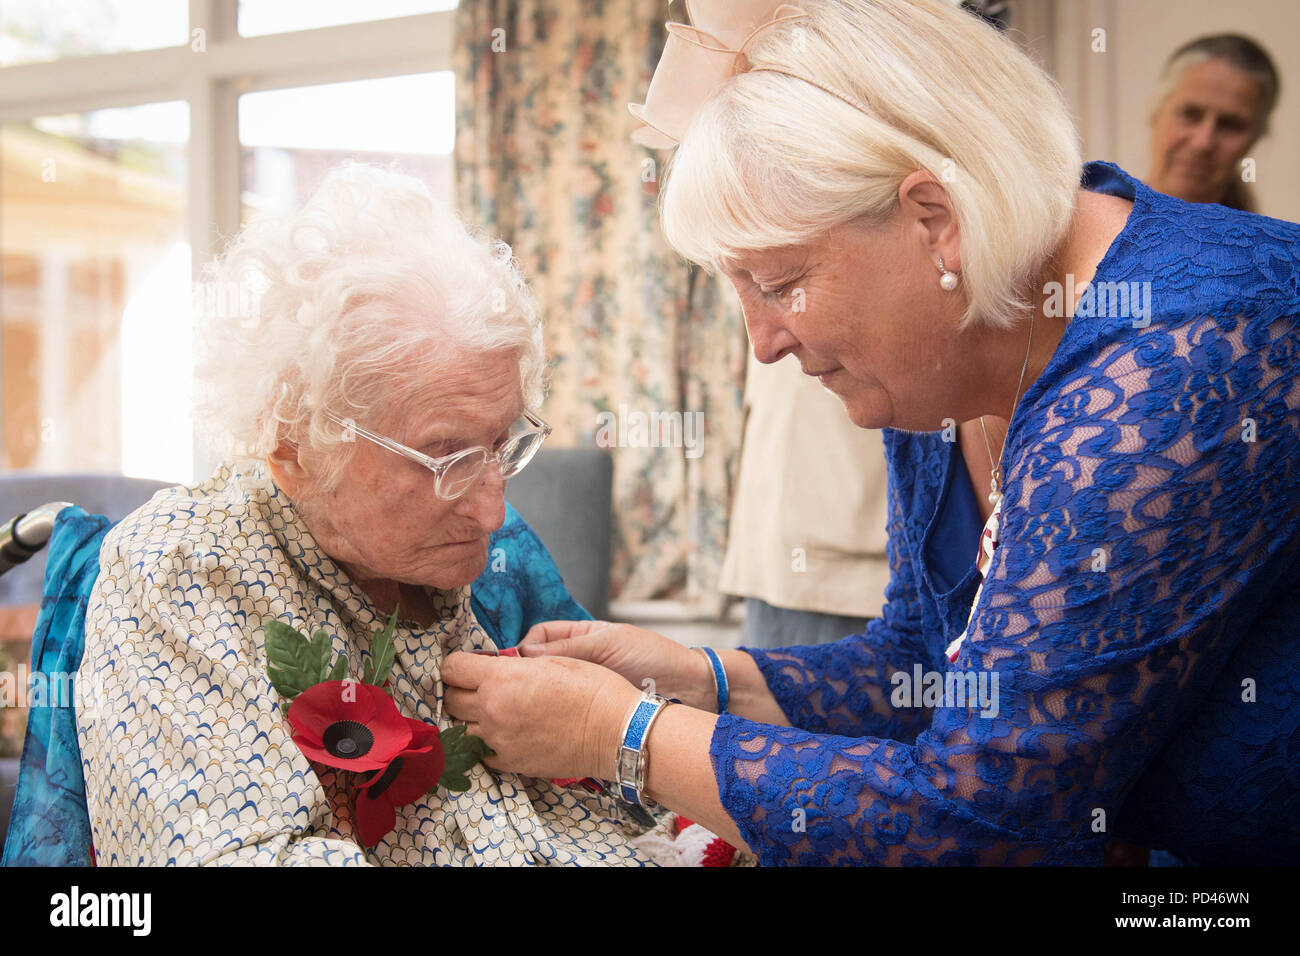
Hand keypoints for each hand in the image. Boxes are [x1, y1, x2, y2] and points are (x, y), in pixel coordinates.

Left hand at [441, 651, 640, 780]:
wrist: (615, 731)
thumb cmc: (592, 688)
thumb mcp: (552, 660)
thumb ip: (514, 664)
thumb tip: (495, 665)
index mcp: (501, 678)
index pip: (452, 668)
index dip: (458, 664)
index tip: (467, 665)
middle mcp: (492, 710)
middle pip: (450, 699)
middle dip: (460, 690)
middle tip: (478, 687)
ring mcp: (499, 741)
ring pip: (461, 729)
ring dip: (470, 718)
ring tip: (491, 712)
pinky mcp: (510, 763)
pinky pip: (481, 753)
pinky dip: (485, 743)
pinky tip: (503, 734)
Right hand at [517, 620, 714, 710]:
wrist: (686, 687)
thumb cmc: (653, 656)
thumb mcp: (608, 644)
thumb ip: (569, 648)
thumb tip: (524, 653)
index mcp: (579, 637)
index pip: (538, 637)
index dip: (523, 649)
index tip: (515, 665)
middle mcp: (577, 662)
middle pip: (537, 666)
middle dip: (523, 676)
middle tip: (512, 689)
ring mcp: (581, 687)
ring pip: (546, 691)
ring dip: (535, 698)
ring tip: (525, 707)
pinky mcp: (587, 711)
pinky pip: (561, 711)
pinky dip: (550, 715)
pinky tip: (543, 721)